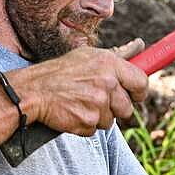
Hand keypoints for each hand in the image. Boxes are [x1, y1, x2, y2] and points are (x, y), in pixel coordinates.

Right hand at [14, 38, 147, 135]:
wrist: (33, 90)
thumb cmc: (61, 72)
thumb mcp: (89, 56)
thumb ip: (118, 55)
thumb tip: (141, 45)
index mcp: (109, 64)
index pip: (141, 82)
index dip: (139, 92)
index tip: (134, 95)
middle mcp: (107, 83)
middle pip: (127, 108)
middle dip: (115, 108)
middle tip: (97, 100)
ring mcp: (98, 103)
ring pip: (111, 120)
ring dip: (98, 116)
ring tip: (80, 103)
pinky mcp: (88, 121)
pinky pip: (95, 129)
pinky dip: (85, 124)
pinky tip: (73, 111)